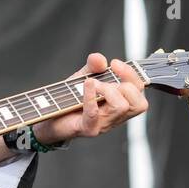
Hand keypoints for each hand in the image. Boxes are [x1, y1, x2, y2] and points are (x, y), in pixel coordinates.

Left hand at [31, 52, 147, 143]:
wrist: (49, 117)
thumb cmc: (70, 99)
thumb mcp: (83, 77)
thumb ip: (93, 66)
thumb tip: (100, 59)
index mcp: (120, 103)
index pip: (139, 91)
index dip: (131, 74)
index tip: (115, 63)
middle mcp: (116, 116)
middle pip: (139, 104)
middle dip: (124, 84)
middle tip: (104, 80)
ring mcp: (103, 124)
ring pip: (121, 108)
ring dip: (108, 89)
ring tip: (93, 84)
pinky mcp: (88, 129)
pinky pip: (94, 113)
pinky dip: (90, 96)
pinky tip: (86, 85)